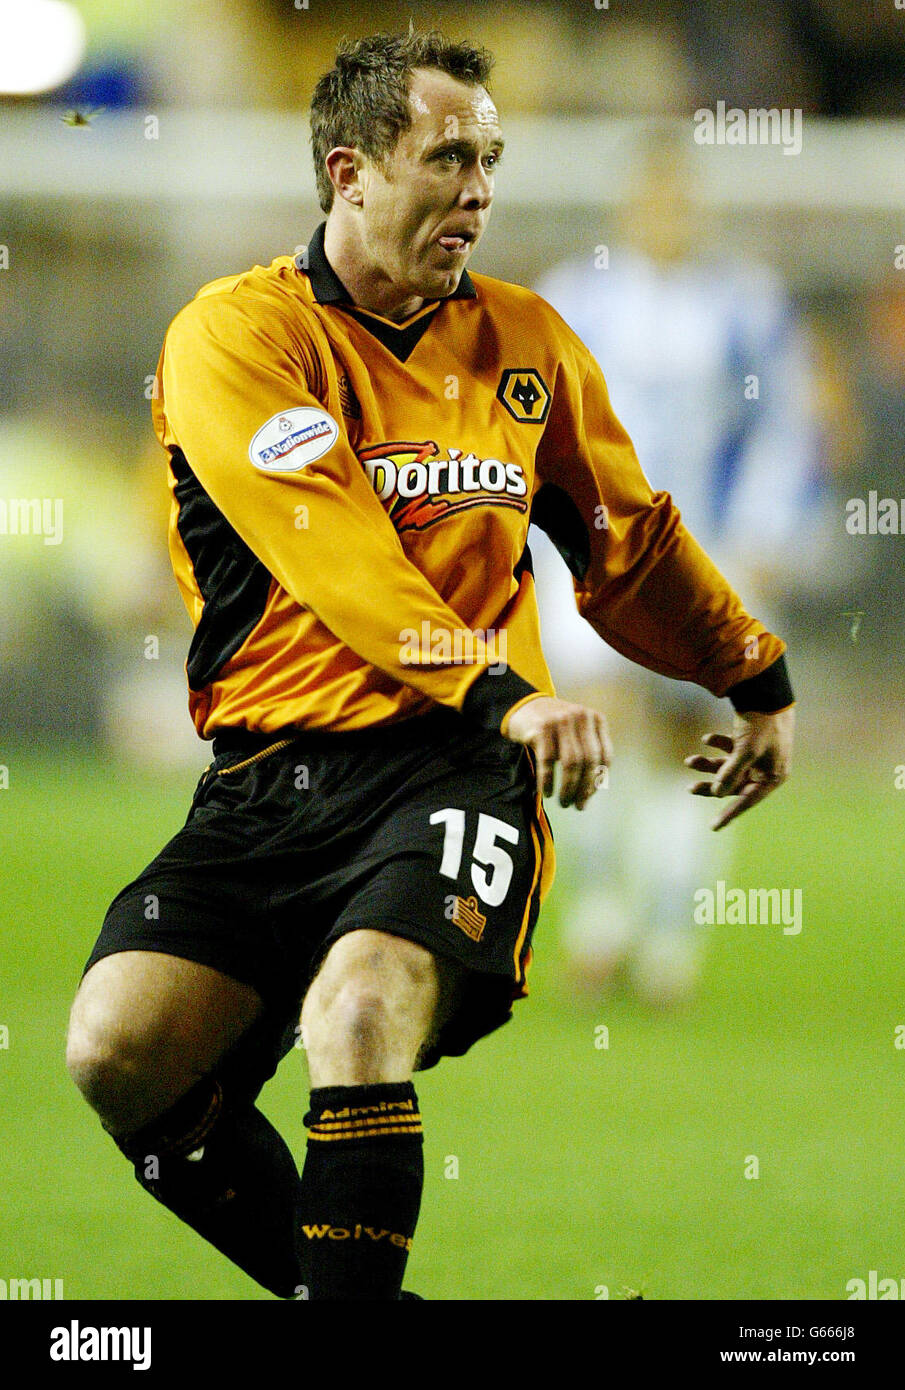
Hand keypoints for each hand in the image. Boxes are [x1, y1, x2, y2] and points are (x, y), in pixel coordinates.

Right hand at [505, 696, 611, 809]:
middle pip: (589, 760)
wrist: (521, 705)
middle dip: (584, 788)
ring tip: (564, 803)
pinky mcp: (541, 728)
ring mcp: (560, 721)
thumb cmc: (552, 726)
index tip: (590, 795)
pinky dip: (548, 781)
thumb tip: (590, 791)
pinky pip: (548, 761)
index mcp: (595, 719)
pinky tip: (547, 792)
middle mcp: (580, 717)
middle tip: (578, 806)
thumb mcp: (576, 731)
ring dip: (568, 788)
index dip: (598, 778)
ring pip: (571, 762)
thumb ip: (587, 751)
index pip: (605, 754)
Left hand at [684, 706, 794, 830]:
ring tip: (689, 761)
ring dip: (709, 765)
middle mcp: (767, 769)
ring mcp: (759, 755)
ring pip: (729, 767)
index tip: (713, 827)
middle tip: (690, 788)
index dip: (730, 814)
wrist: (767, 691)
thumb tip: (717, 793)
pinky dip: (717, 746)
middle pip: (735, 785)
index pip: (748, 801)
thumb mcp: (744, 752)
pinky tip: (706, 739)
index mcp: (773, 777)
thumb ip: (730, 775)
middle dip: (711, 784)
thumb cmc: (761, 724)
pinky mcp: (750, 741)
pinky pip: (731, 751)